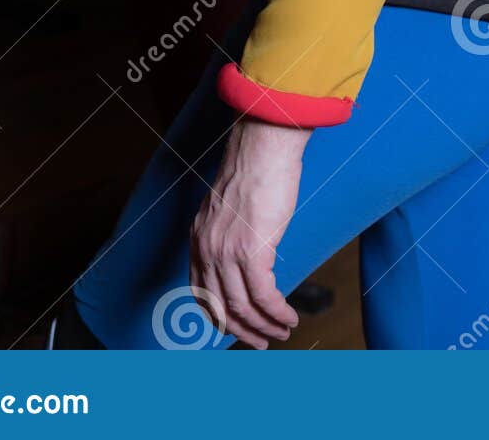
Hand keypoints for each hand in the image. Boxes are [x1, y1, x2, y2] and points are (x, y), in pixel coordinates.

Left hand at [190, 115, 308, 348]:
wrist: (263, 146)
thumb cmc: (255, 167)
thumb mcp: (229, 205)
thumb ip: (229, 232)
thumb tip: (247, 254)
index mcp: (199, 237)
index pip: (200, 291)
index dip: (219, 316)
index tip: (236, 327)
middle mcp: (206, 249)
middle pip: (220, 307)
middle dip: (242, 331)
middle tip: (261, 343)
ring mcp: (227, 253)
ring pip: (242, 308)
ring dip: (264, 327)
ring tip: (282, 332)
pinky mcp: (252, 252)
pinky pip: (264, 297)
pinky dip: (277, 313)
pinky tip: (289, 317)